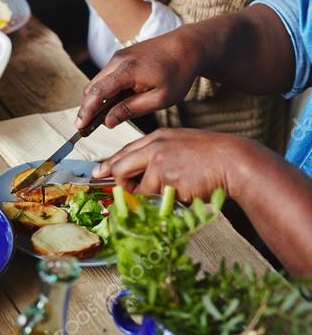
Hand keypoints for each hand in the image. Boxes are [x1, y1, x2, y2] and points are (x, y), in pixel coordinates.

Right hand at [76, 29, 203, 130]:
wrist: (188, 45)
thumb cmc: (178, 73)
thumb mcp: (161, 98)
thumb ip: (131, 109)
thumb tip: (108, 121)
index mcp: (127, 71)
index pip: (98, 93)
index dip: (86, 111)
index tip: (79, 126)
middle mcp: (118, 60)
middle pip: (92, 87)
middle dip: (87, 107)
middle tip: (86, 127)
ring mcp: (118, 56)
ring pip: (98, 81)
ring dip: (96, 99)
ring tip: (100, 117)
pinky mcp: (121, 56)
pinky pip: (106, 76)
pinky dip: (105, 90)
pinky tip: (114, 102)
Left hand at [94, 128, 257, 200]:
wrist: (234, 160)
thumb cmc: (212, 157)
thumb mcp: (181, 146)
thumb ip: (158, 155)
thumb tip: (140, 174)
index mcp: (158, 137)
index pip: (126, 150)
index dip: (111, 164)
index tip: (100, 172)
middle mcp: (154, 146)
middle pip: (120, 165)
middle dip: (120, 182)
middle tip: (126, 190)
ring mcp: (158, 160)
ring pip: (136, 184)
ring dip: (149, 193)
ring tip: (173, 188)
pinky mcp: (164, 176)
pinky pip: (153, 194)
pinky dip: (163, 197)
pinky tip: (182, 189)